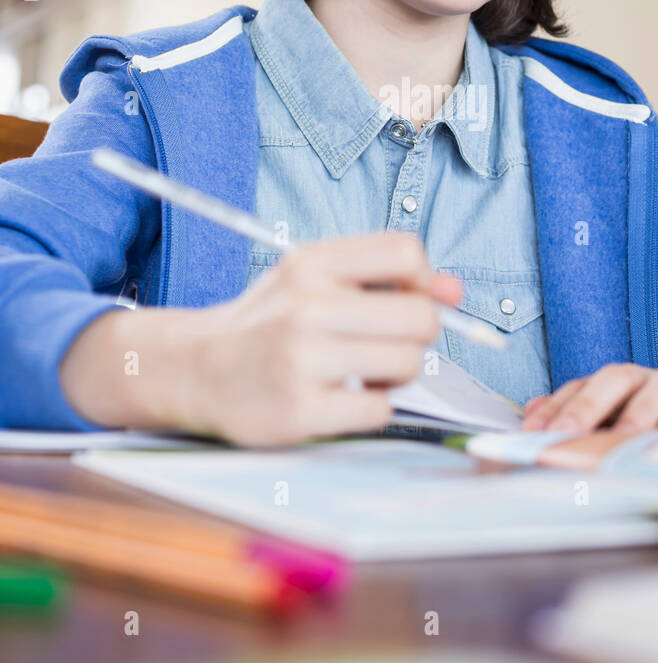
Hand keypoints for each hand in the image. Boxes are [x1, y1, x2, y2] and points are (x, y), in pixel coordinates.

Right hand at [61, 231, 462, 446]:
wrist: (197, 369)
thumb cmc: (270, 322)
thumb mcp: (315, 282)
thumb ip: (385, 280)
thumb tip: (456, 291)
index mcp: (312, 262)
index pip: (406, 252)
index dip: (422, 281)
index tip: (405, 300)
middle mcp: (306, 305)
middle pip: (420, 317)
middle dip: (417, 337)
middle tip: (388, 345)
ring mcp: (301, 359)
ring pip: (407, 364)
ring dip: (396, 375)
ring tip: (361, 372)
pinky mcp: (300, 410)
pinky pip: (379, 410)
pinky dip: (371, 408)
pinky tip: (341, 399)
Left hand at [522, 360, 657, 465]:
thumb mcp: (626, 415)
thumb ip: (583, 414)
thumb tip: (533, 414)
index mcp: (622, 383)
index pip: (582, 386)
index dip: (554, 407)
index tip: (528, 432)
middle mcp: (649, 380)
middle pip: (615, 379)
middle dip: (585, 405)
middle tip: (560, 434)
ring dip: (636, 412)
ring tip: (616, 439)